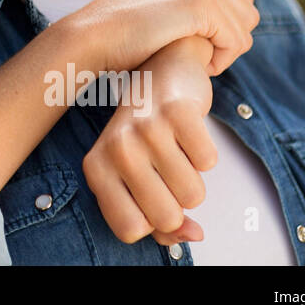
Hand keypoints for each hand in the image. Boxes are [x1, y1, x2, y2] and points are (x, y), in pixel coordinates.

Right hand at [70, 0, 259, 75]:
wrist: (93, 35)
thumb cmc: (112, 13)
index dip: (231, 6)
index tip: (202, 26)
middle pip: (247, 5)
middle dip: (228, 33)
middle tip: (197, 47)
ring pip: (246, 26)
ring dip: (225, 49)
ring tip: (194, 55)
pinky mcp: (202, 6)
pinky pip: (236, 41)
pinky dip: (220, 60)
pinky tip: (195, 62)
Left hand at [82, 36, 217, 244]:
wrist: (159, 69)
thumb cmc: (145, 132)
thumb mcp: (137, 177)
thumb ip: (161, 220)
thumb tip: (193, 235)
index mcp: (96, 169)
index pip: (129, 230)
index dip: (151, 221)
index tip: (150, 197)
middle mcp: (116, 149)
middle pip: (165, 217)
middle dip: (178, 204)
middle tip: (166, 172)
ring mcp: (146, 129)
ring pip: (193, 195)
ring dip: (193, 178)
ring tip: (175, 150)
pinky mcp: (177, 112)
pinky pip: (208, 163)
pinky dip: (204, 154)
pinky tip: (186, 133)